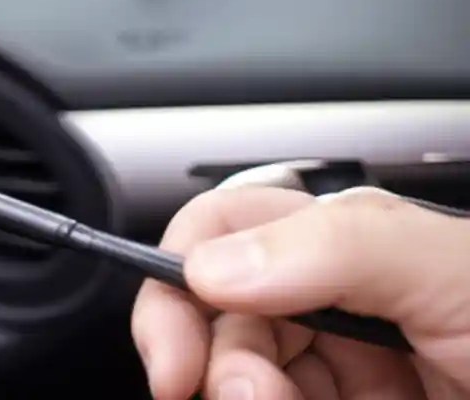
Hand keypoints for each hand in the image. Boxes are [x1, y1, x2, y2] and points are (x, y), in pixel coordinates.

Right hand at [131, 186, 469, 398]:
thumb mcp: (450, 269)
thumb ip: (336, 246)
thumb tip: (213, 265)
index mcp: (351, 244)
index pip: (228, 230)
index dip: (180, 273)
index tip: (172, 346)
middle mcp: (340, 307)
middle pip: (218, 317)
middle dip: (211, 357)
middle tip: (236, 396)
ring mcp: (349, 375)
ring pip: (239, 378)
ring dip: (238, 395)